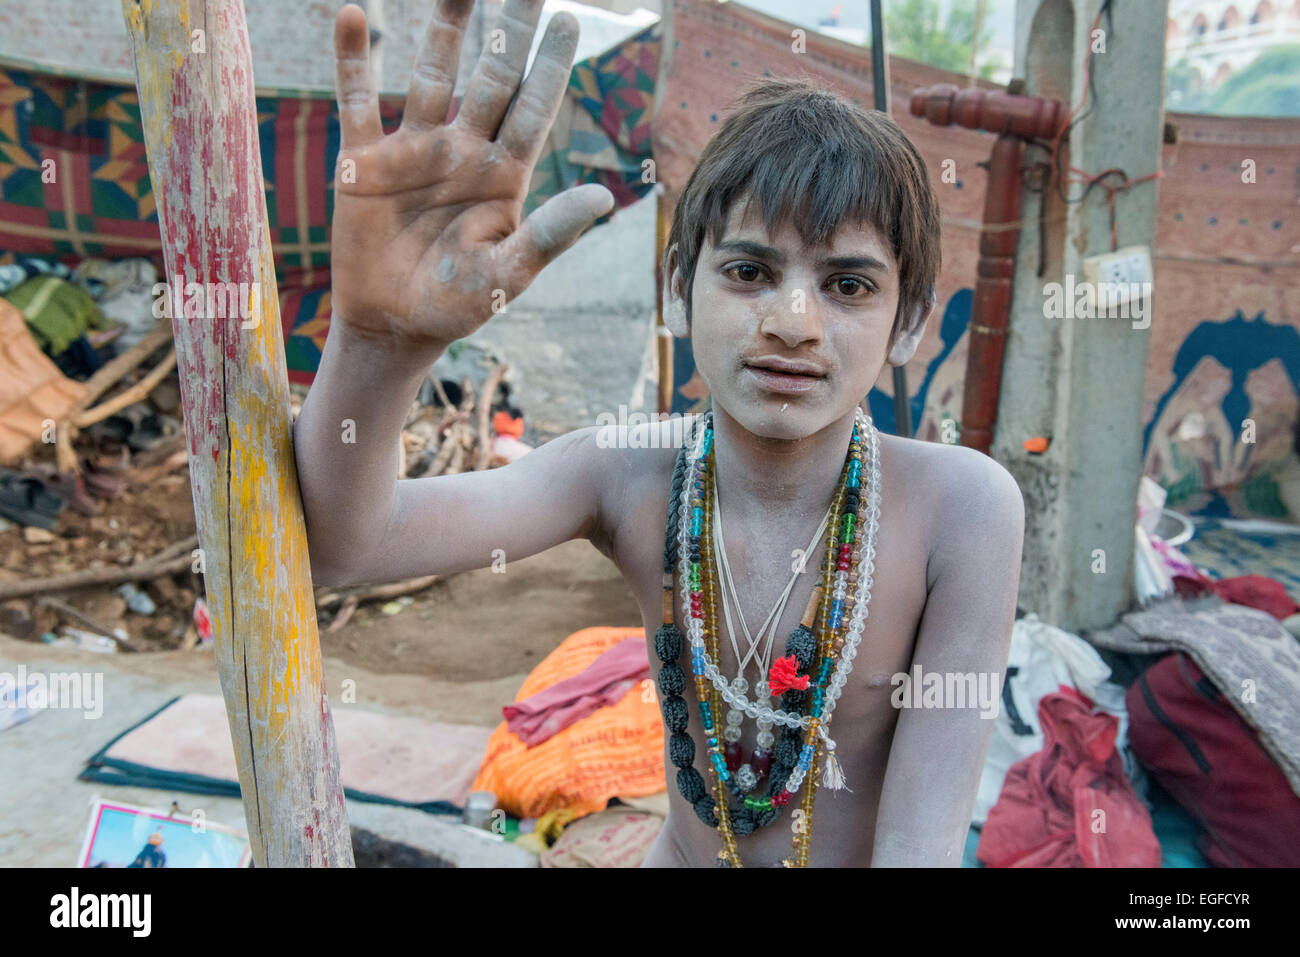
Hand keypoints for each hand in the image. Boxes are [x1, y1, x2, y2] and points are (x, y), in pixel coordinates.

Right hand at [330, 0, 613, 345]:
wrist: (393, 327)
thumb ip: (550, 234)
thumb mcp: (509, 275)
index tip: (567, 19)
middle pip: (491, 76)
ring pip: (431, 74)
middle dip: (508, 27)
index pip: (533, 108)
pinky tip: (353, 16)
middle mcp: (463, 152)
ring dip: (442, 27)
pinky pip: (358, 102)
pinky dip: (353, 62)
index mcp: (504, 177)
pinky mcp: (363, 162)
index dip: (549, 65)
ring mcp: (413, 151)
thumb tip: (603, 197)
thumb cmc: (459, 306)